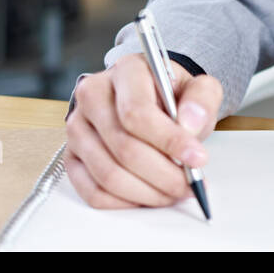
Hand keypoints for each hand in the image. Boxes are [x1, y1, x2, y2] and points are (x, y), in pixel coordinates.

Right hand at [64, 52, 222, 209]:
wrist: (150, 98)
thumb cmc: (171, 95)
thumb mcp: (198, 87)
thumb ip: (201, 99)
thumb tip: (189, 123)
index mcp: (126, 71)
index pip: (137, 112)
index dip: (169, 140)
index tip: (197, 158)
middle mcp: (93, 96)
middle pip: (123, 147)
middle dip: (162, 174)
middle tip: (189, 184)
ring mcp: (78, 128)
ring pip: (108, 174)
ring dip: (147, 191)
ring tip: (174, 191)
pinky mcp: (72, 156)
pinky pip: (93, 191)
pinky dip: (125, 201)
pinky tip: (149, 196)